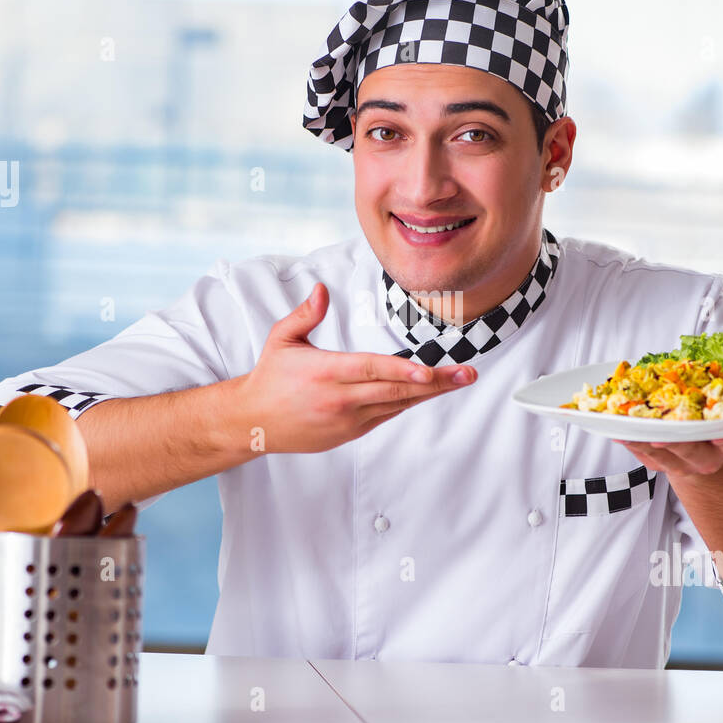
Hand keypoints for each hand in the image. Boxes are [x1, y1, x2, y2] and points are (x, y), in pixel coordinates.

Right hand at [238, 282, 475, 453]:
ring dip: (429, 393)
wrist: (254, 422)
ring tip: (459, 381)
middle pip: (395, 390)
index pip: (370, 369)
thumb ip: (305, 314)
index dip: (401, 370)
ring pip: (397, 404)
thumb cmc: (271, 377)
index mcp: (325, 372)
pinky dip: (408, 401)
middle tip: (467, 374)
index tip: (429, 369)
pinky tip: (429, 391)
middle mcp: (340, 399)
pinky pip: (387, 415)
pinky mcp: (351, 432)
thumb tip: (321, 289)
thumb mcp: (282, 339)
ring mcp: (348, 419)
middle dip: (435, 382)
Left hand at [613, 406, 722, 478]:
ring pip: (661, 453)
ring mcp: (681, 463)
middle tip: (659, 431)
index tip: (718, 432)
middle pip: (689, 449)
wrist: (711, 461)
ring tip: (625, 425)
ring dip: (642, 439)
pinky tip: (615, 429)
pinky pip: (643, 455)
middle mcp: (706, 457)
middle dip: (674, 440)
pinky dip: (630, 442)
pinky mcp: (659, 463)